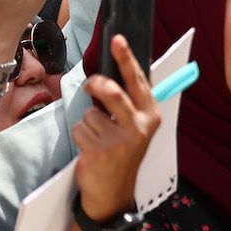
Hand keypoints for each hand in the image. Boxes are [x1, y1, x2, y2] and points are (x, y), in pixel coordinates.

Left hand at [74, 34, 160, 220]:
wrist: (114, 191)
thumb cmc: (123, 151)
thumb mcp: (136, 127)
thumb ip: (129, 103)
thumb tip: (111, 75)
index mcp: (151, 114)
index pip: (138, 80)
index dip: (126, 58)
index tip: (117, 39)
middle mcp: (139, 125)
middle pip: (111, 92)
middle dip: (96, 85)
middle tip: (91, 86)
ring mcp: (120, 140)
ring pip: (90, 113)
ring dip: (88, 123)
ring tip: (98, 137)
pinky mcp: (100, 151)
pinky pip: (80, 129)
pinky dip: (80, 136)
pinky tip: (91, 148)